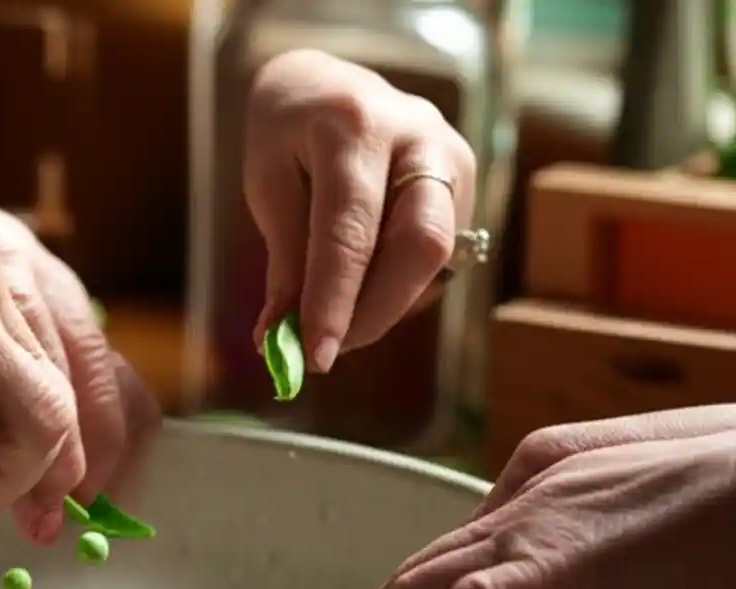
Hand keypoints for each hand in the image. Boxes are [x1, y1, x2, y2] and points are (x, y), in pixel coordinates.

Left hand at [245, 49, 475, 371]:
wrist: (326, 84)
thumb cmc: (288, 134)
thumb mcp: (268, 185)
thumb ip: (285, 262)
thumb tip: (281, 341)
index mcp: (354, 126)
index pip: (351, 228)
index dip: (335, 300)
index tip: (315, 357)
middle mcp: (418, 136)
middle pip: (420, 243)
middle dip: (377, 312)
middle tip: (330, 350)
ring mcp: (452, 157)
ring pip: (435, 259)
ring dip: (385, 306)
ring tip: (336, 319)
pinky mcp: (466, 183)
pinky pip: (441, 258)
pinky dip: (400, 290)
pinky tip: (365, 289)